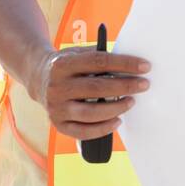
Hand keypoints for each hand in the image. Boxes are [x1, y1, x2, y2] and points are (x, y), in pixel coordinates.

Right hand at [29, 47, 150, 139]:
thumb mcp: (79, 53)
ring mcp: (55, 107)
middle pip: (97, 88)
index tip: (145, 66)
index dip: (125, 64)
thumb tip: (133, 66)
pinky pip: (82, 132)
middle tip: (144, 85)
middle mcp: (57, 86)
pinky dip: (102, 129)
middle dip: (125, 87)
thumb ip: (100, 58)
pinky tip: (117, 121)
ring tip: (131, 102)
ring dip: (116, 108)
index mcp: (63, 64)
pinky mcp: (57, 123)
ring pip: (90, 113)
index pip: (99, 62)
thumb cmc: (70, 65)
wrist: (39, 77)